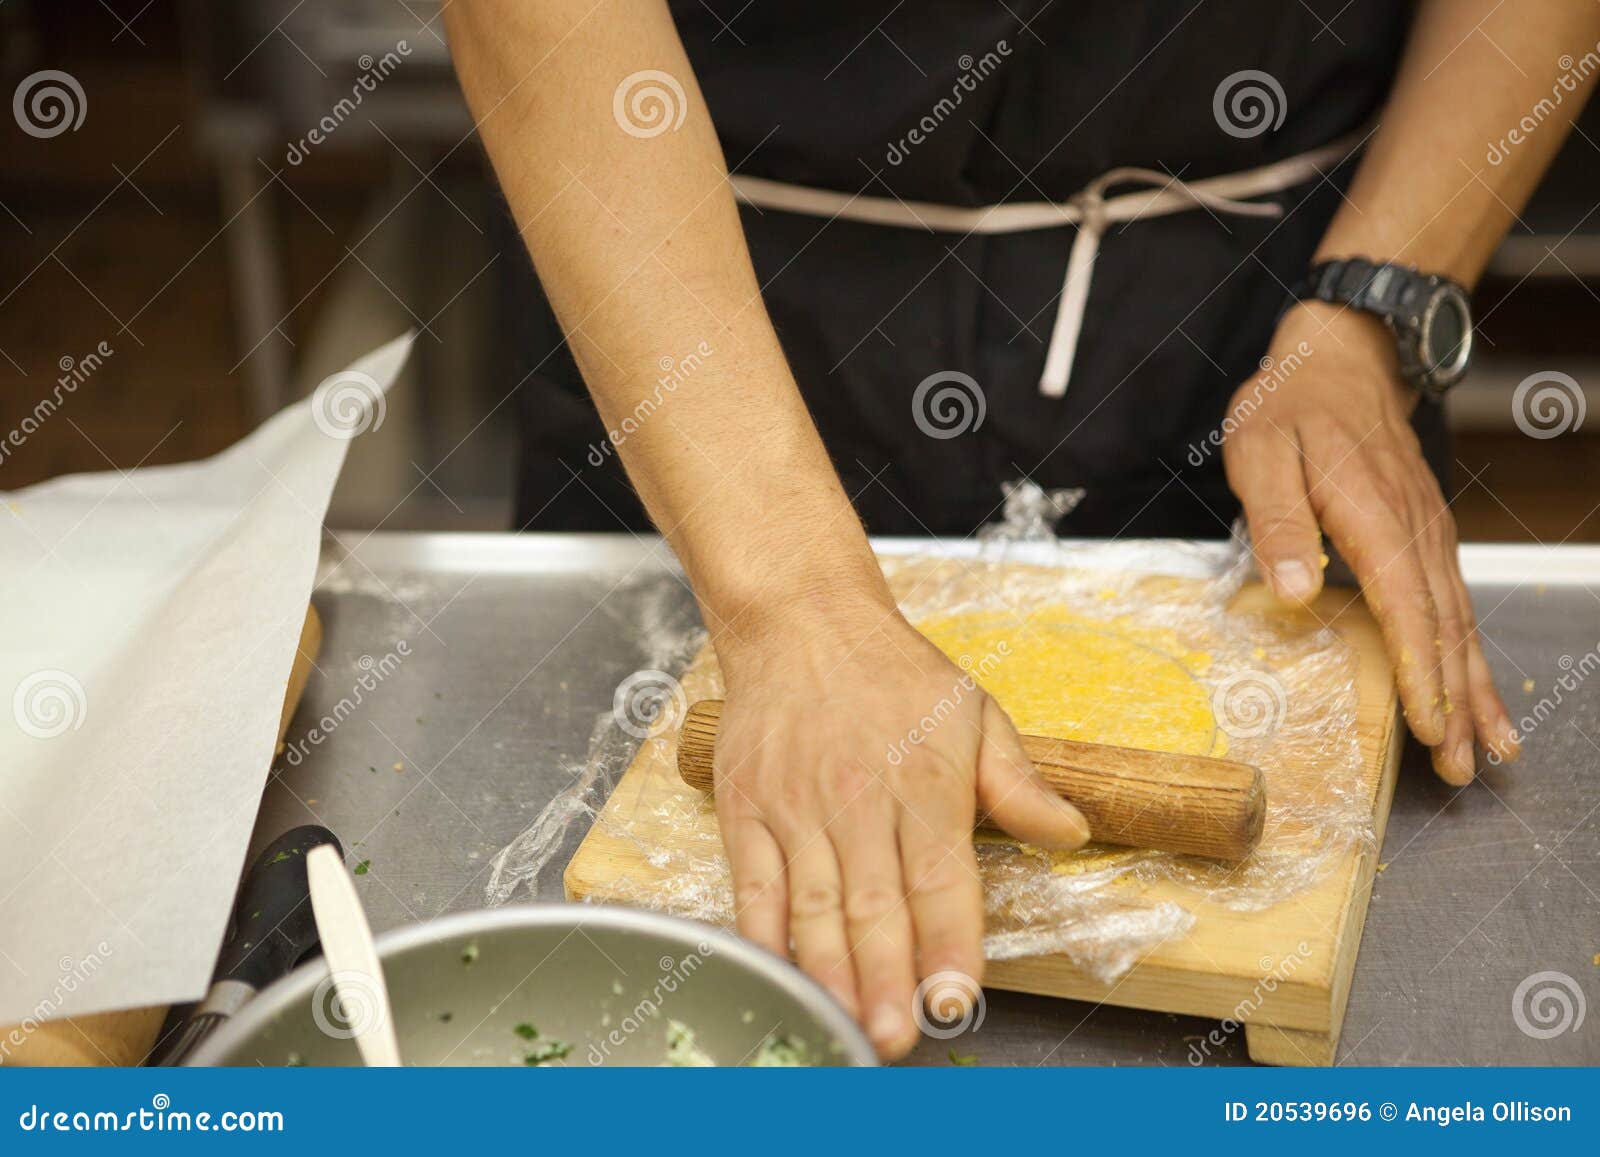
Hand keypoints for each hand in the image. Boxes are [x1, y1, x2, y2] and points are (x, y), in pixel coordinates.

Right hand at [711, 599, 1088, 1058]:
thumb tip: (1071, 833)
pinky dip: (764, 939)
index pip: (941, 880)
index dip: (949, 944)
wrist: (799, 619)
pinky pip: (753, 887)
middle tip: (896, 1040)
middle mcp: (859, 800)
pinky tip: (779, 979)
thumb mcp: (973, 712)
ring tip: (846, 1027)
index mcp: (924, 782)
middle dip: (888, 980)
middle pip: (875, 906)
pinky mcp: (747, 810)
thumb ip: (1018, 784)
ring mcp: (796, 808)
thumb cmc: (890, 669)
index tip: (955, 998)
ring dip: (831, 973)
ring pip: (812, 907)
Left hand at [1222, 302, 1518, 782]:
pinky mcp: (1426, 536)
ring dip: (1475, 688)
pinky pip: (1455, 603)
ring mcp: (1428, 533)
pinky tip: (1476, 689)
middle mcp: (1414, 530)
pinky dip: (1470, 653)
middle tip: (1461, 768)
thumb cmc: (1289, 407)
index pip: (1404, 607)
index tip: (1431, 728)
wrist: (1340, 357)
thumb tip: (1291, 593)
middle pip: (1444, 627)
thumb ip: (1277, 523)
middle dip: (1456, 702)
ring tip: (1490, 750)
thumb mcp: (1260, 454)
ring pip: (1460, 621)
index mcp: (1374, 515)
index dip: (1418, 672)